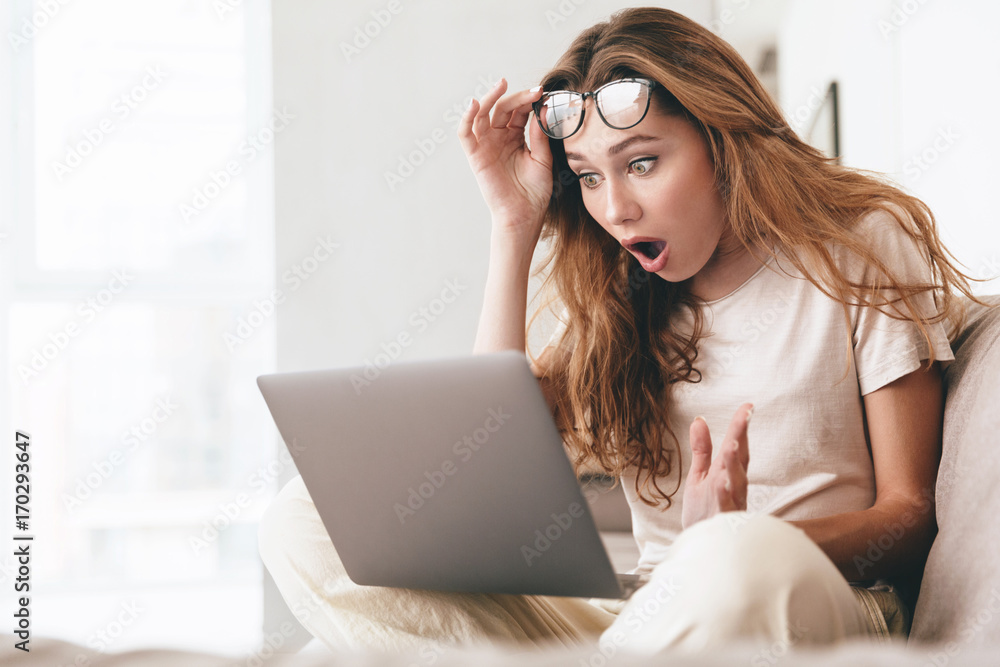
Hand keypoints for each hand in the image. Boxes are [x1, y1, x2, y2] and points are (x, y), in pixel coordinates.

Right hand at [457, 78, 553, 241]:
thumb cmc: (534, 192)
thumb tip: (542, 109)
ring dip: (490, 97)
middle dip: (517, 97)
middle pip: (502, 108)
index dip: (529, 100)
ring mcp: (486, 146)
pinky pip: (465, 134)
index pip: (519, 111)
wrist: (524, 216)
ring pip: (482, 114)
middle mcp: (499, 139)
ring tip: (502, 84)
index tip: (543, 93)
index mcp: (515, 138)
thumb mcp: (542, 159)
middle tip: (533, 91)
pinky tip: (475, 104)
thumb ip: (539, 135)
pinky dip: (467, 118)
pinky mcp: (475, 156)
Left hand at [680, 403, 752, 530]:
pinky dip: (724, 494)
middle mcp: (733, 485)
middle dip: (742, 438)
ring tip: (731, 445)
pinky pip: (725, 507)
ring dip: (733, 463)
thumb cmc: (704, 510)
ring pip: (736, 482)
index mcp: (728, 472)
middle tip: (744, 416)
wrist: (702, 545)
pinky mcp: (723, 520)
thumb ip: (702, 449)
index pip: (737, 445)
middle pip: (740, 459)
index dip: (741, 426)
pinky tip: (720, 482)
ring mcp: (730, 503)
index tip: (747, 406)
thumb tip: (699, 420)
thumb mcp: (700, 475)